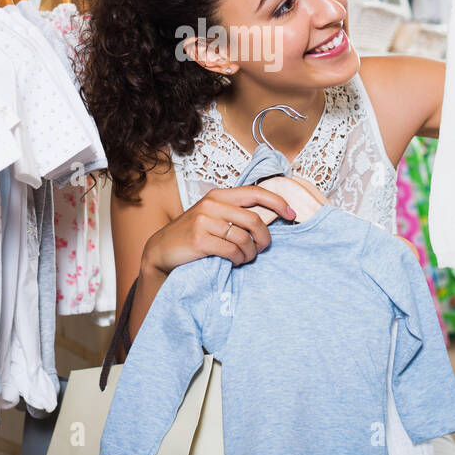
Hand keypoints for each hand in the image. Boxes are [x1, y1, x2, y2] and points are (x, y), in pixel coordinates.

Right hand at [142, 185, 295, 272]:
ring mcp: (205, 221)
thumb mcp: (212, 215)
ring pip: (245, 239)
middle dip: (264, 238)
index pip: (256, 193)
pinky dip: (238, 259)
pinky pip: (232, 251)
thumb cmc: (193, 234)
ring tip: (244, 258)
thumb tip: (269, 217)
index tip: (292, 213)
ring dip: (250, 253)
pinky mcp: (200, 239)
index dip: (278, 202)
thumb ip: (235, 213)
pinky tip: (234, 261)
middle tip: (262, 248)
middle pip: (255, 220)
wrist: (162, 249)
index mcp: (219, 195)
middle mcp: (212, 204)